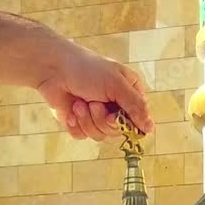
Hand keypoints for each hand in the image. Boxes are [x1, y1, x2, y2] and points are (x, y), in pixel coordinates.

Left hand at [38, 42, 153, 140]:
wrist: (54, 68)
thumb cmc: (87, 69)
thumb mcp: (116, 84)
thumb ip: (135, 107)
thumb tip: (150, 128)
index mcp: (129, 94)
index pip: (138, 121)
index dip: (126, 124)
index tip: (113, 117)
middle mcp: (115, 107)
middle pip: (117, 131)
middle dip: (101, 119)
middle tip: (93, 103)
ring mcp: (97, 116)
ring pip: (99, 135)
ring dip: (87, 120)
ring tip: (79, 103)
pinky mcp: (79, 122)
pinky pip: (82, 135)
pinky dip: (75, 124)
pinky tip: (71, 110)